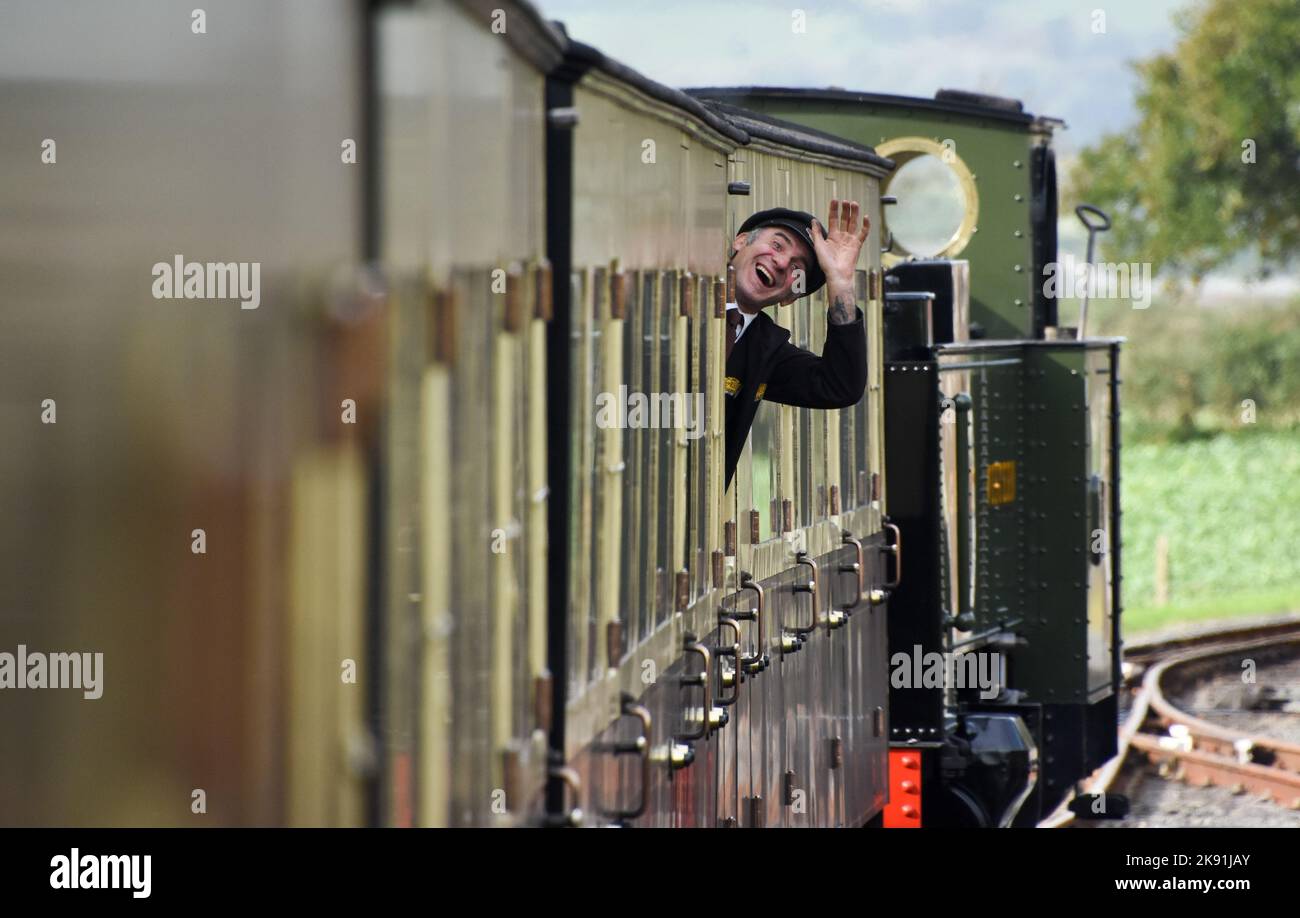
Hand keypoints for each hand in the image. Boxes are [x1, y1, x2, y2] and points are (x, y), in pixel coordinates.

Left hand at [811, 199, 869, 323]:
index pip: (833, 219)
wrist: (837, 274)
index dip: (834, 210)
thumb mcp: (818, 246)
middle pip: (844, 219)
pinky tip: (865, 216)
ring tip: (854, 203)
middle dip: (845, 210)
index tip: (834, 200)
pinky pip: (863, 233)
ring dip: (854, 213)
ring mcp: (850, 240)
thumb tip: (813, 220)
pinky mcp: (857, 245)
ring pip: (853, 223)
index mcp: (832, 236)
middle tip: (846, 201)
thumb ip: (816, 233)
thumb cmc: (826, 263)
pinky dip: (865, 225)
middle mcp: (841, 237)